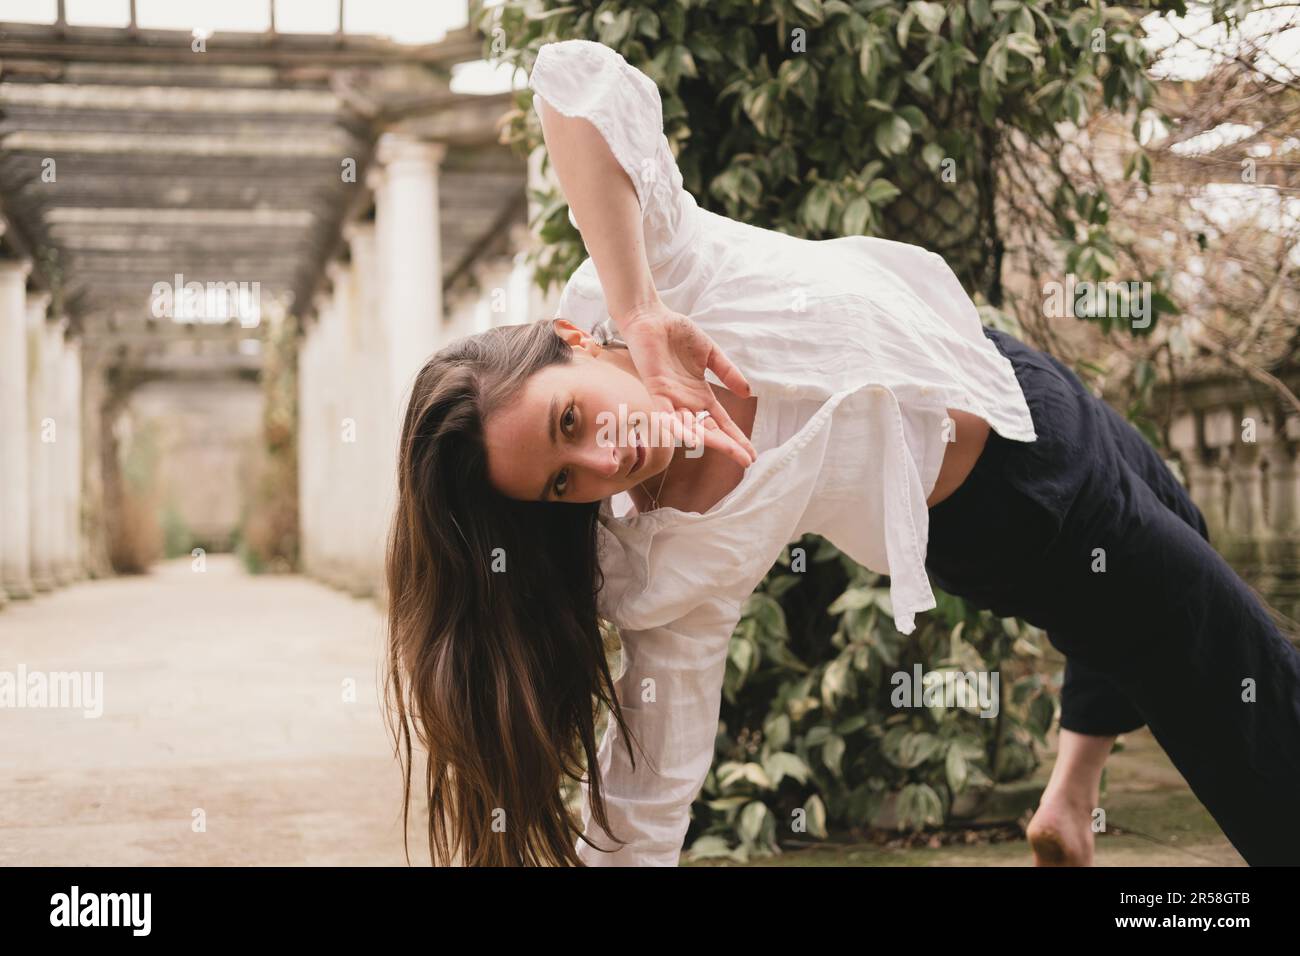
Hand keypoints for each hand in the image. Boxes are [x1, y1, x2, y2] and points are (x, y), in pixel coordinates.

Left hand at [617, 300, 757, 468]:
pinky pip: (666, 414)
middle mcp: (685, 402)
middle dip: (728, 445)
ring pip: (690, 427)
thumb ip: (727, 372)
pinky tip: (691, 439)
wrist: (651, 318)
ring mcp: (671, 398)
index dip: (736, 437)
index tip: (751, 454)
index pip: (721, 422)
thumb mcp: (710, 353)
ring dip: (709, 440)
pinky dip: (678, 427)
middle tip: (747, 461)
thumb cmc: (677, 334)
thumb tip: (747, 393)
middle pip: (709, 430)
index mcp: (699, 394)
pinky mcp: (656, 390)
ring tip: (728, 451)